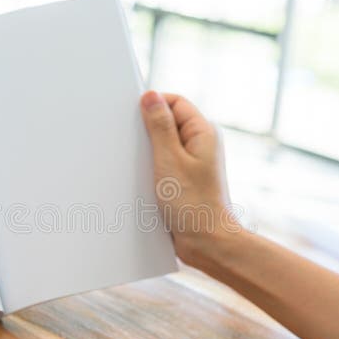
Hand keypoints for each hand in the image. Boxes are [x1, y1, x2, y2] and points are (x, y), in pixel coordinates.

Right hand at [140, 91, 236, 265]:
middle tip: (133, 144)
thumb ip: (159, 126)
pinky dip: (151, 169)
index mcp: (203, 132)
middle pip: (168, 122)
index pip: (175, 102)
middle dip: (147, 131)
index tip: (132, 115)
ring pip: (163, 145)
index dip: (153, 105)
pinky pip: (163, 165)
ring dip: (148, 153)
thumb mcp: (169, 159)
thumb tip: (150, 97)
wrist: (206, 242)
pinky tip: (143, 180)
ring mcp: (193, 163)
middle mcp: (200, 144)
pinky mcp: (184, 180)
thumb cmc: (193, 204)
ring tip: (140, 167)